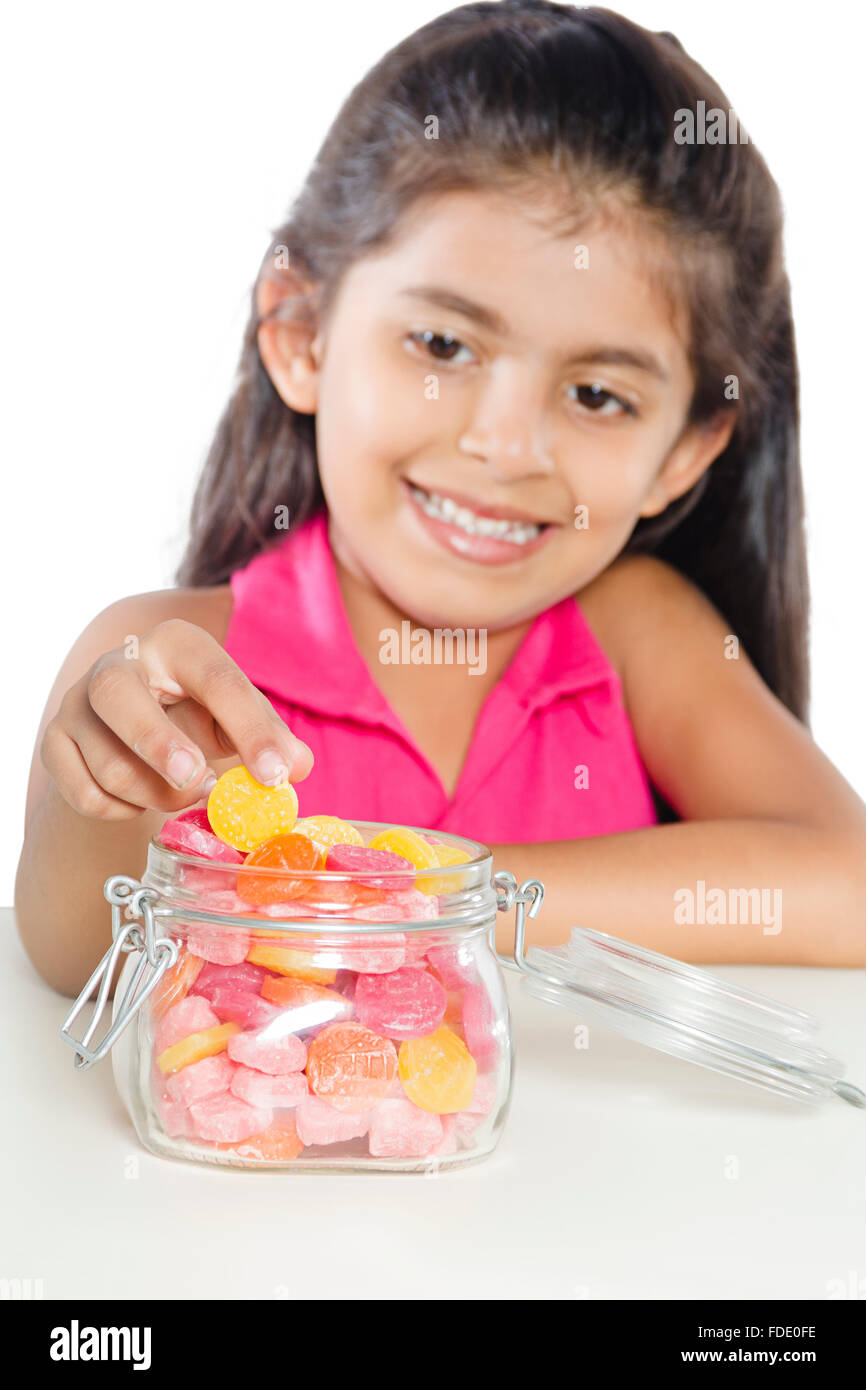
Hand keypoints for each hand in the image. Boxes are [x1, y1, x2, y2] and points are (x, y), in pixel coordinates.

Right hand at [41, 619, 312, 818]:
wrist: (135, 729)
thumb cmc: (195, 714)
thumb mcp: (238, 719)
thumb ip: (271, 739)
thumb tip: (296, 766)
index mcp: (175, 644)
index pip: (215, 679)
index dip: (251, 729)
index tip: (276, 774)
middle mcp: (116, 664)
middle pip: (118, 695)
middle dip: (157, 743)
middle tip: (196, 780)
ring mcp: (76, 703)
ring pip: (106, 762)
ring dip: (155, 796)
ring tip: (184, 794)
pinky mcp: (54, 742)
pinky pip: (83, 792)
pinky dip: (121, 810)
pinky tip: (141, 800)